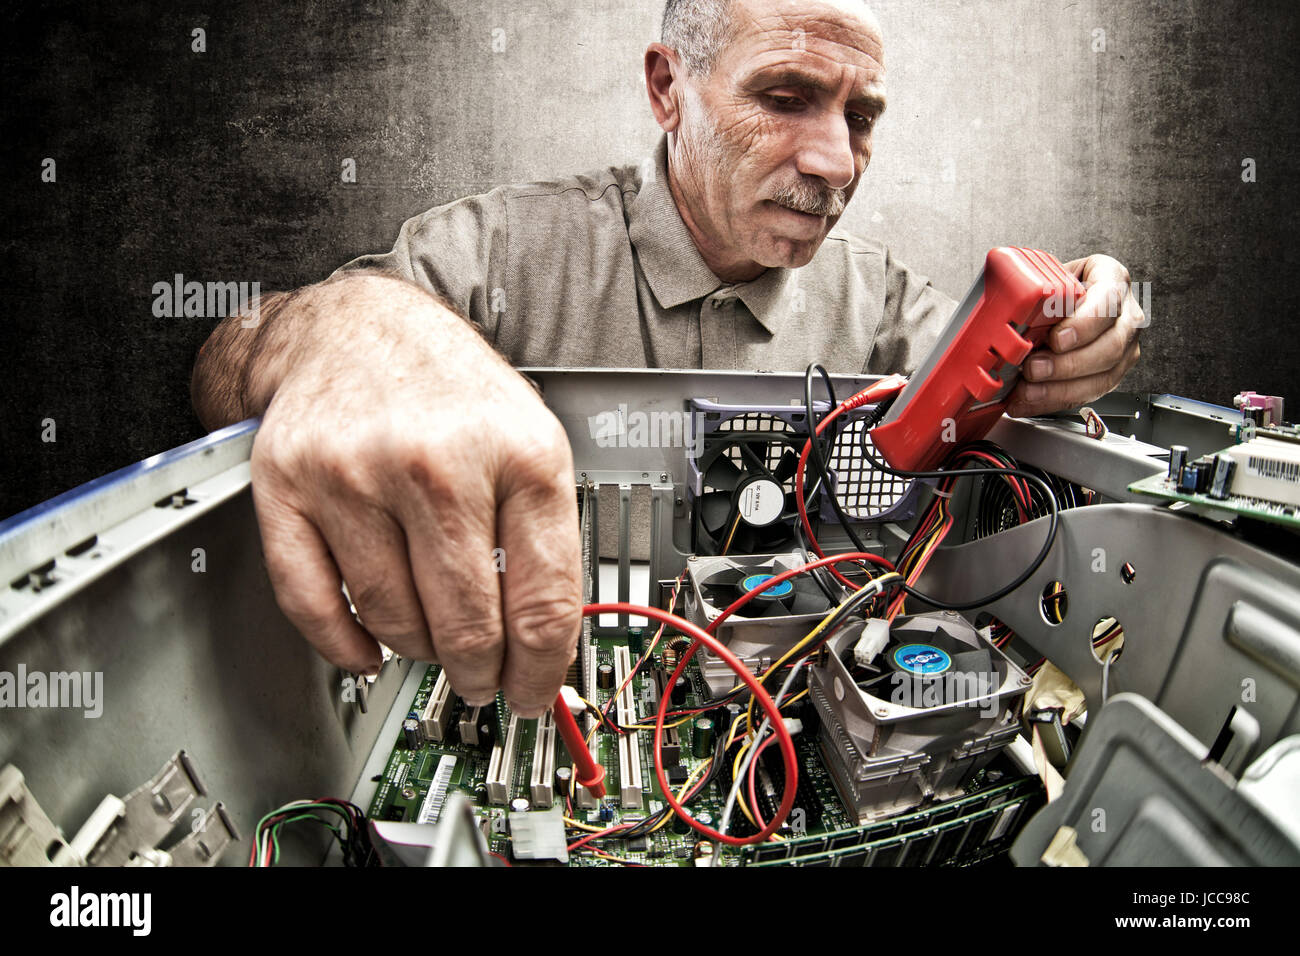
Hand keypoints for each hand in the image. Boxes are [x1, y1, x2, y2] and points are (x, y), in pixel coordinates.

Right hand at [248, 276, 580, 716]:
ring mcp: (356, 473)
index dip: (540, 671)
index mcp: (519, 453)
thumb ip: (545, 537)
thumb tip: (546, 643)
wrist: (357, 326)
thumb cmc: (450, 390)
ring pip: (393, 622)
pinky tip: (366, 645)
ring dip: (417, 651)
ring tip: (430, 640)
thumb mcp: (530, 440)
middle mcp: (437, 462)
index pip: (542, 602)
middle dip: (480, 673)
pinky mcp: (289, 485)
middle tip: (481, 681)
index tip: (532, 694)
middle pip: (468, 625)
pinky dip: (343, 644)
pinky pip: (313, 603)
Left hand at [1006, 254, 1142, 417]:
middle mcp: (1127, 314)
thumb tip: (1011, 309)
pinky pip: (1090, 393)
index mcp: (1113, 279)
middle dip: (1067, 364)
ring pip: (1105, 376)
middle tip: (1034, 368)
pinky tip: (1030, 401)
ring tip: (1027, 391)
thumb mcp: (1051, 276)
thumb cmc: (1061, 285)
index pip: (1108, 303)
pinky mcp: (1113, 372)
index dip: (1083, 325)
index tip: (1055, 339)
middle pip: (1111, 346)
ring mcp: (1125, 346)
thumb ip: (1040, 291)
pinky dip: (1055, 400)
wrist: (1069, 296)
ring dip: (1060, 389)